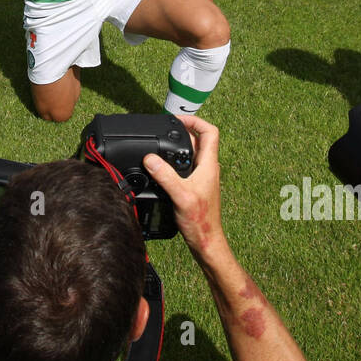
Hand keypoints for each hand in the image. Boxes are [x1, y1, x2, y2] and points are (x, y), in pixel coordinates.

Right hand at [143, 114, 225, 258]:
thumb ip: (165, 175)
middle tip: (164, 131)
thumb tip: (150, 158)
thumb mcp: (180, 195)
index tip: (177, 120)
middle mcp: (207, 168)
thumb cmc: (200, 221)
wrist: (206, 240)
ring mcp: (202, 177)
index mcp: (209, 165)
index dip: (195, 121)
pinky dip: (174, 162)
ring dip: (178, 148)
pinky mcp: (195, 186)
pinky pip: (186, 167)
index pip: (210, 132)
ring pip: (191, 154)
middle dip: (181, 133)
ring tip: (160, 146)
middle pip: (198, 140)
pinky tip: (161, 169)